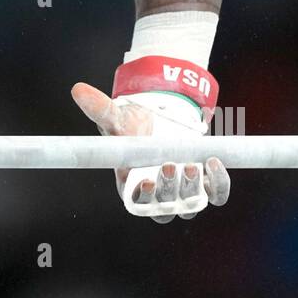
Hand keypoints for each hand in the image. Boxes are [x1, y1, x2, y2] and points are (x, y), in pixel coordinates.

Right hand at [72, 82, 230, 222]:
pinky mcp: (205, 182)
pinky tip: (214, 163)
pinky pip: (216, 193)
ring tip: (192, 165)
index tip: (145, 180)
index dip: (143, 197)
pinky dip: (219, 184)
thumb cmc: (133, 128)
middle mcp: (160, 197)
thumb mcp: (117, 118)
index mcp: (133, 188)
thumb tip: (78, 90)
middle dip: (169, 190)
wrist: (161, 120)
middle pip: (167, 207)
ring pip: (192, 205)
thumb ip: (100, 109)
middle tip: (168, 166)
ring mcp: (185, 192)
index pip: (139, 204)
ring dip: (193, 190)